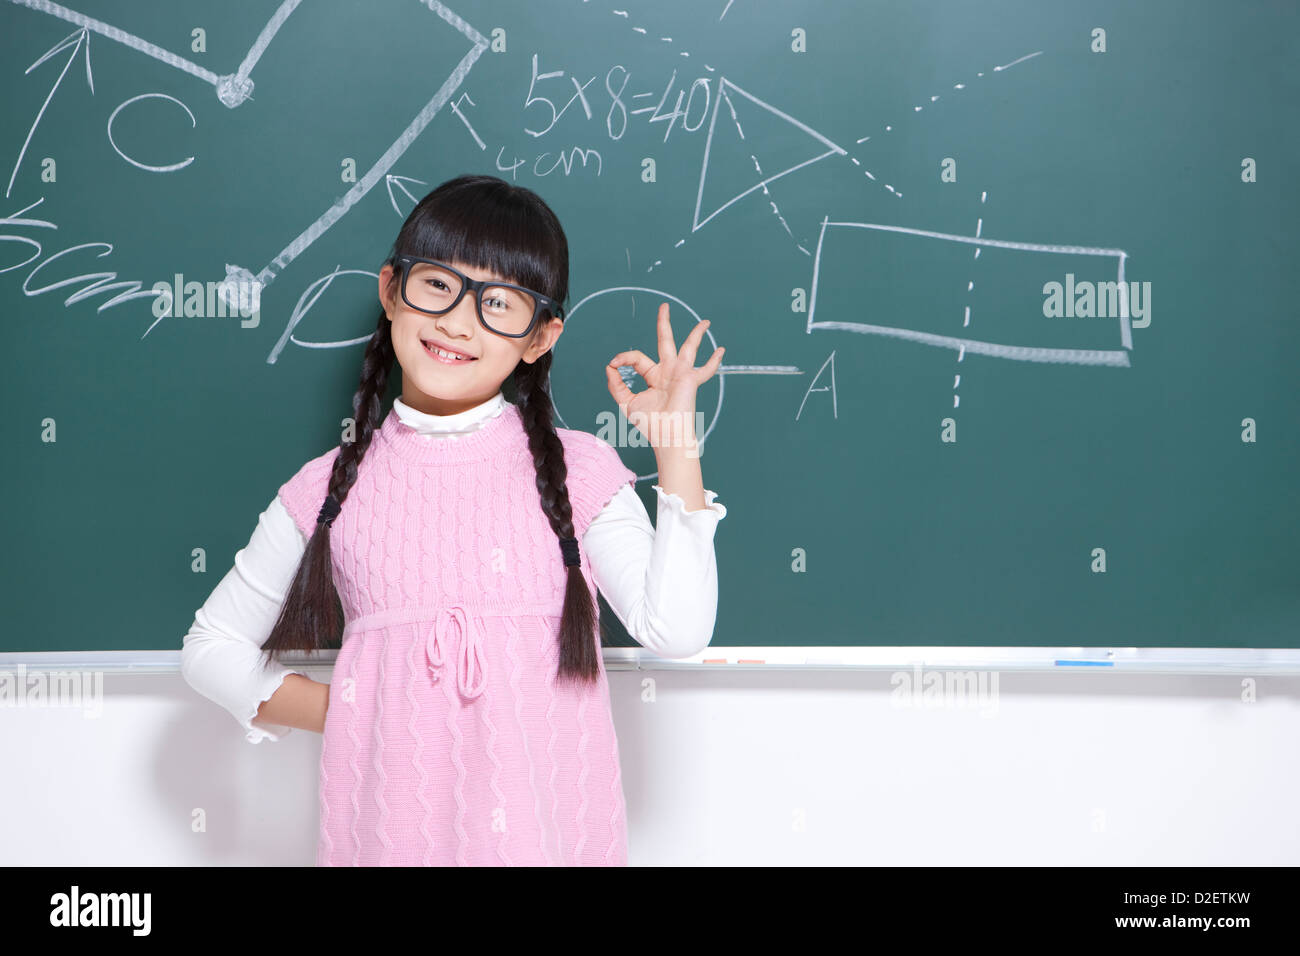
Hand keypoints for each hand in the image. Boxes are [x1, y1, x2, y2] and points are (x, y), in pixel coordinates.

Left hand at [606, 302, 723, 449]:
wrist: (665, 435)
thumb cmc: (648, 423)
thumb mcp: (626, 401)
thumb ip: (616, 384)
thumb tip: (610, 366)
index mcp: (653, 376)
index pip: (638, 358)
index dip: (624, 357)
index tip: (613, 363)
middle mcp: (668, 372)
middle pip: (665, 342)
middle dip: (664, 324)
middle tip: (664, 307)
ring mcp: (681, 374)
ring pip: (689, 348)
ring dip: (697, 334)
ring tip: (705, 322)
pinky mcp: (691, 380)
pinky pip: (706, 370)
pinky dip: (714, 361)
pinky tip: (721, 350)